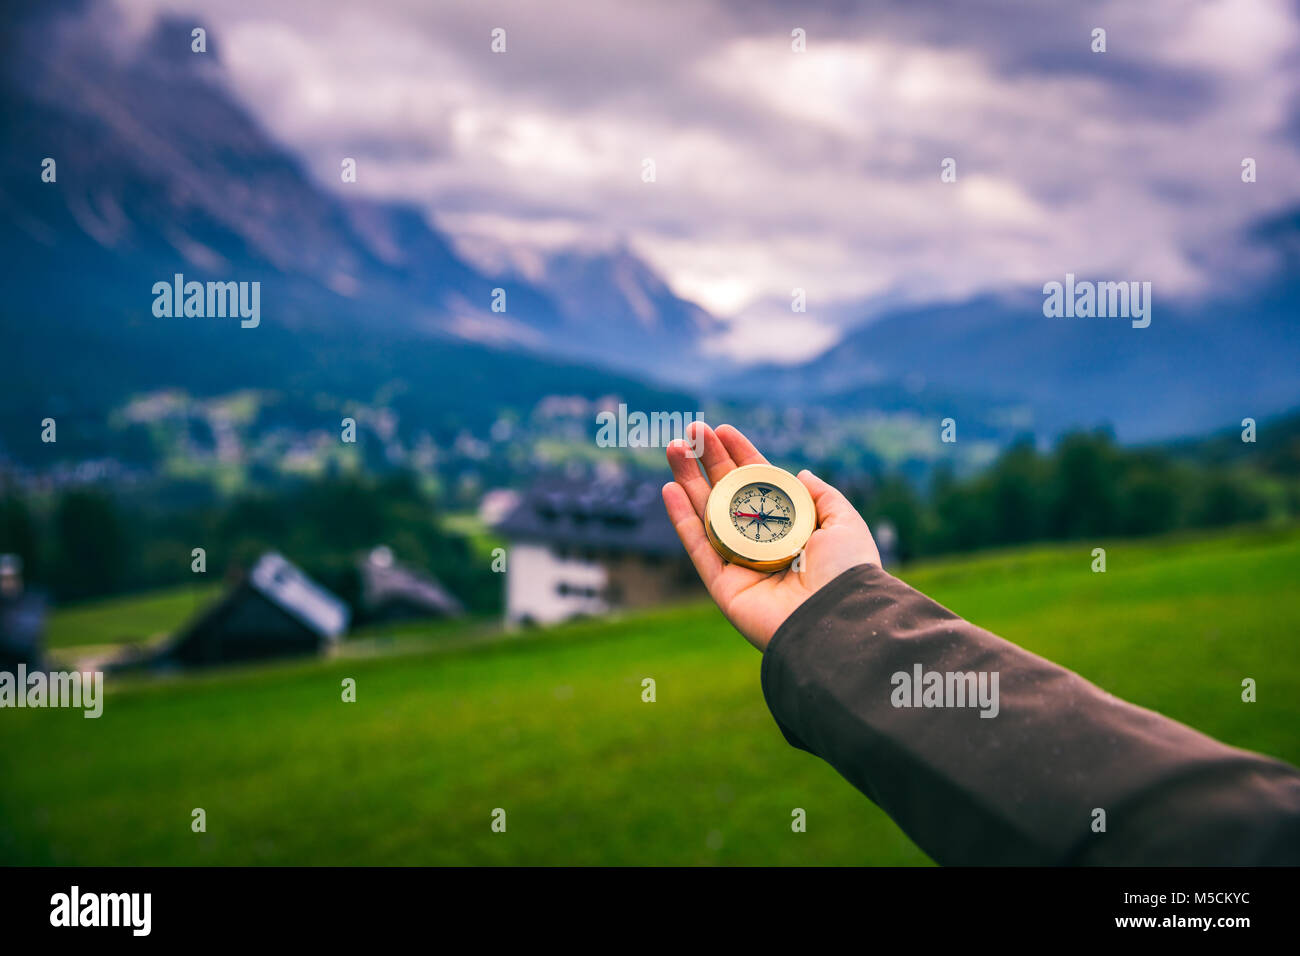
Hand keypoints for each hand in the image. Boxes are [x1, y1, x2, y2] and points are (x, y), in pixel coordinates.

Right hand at [663, 422, 880, 650]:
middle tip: (691, 431)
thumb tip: (800, 474)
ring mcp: (741, 565)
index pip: (760, 484)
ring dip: (688, 481)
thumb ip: (824, 496)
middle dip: (708, 462)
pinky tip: (670, 489)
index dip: (740, 455)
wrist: (838, 618)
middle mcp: (763, 544)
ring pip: (707, 515)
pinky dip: (681, 520)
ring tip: (672, 448)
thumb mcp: (844, 522)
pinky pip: (698, 548)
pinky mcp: (724, 587)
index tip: (723, 430)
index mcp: (791, 527)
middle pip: (728, 495)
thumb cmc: (848, 571)